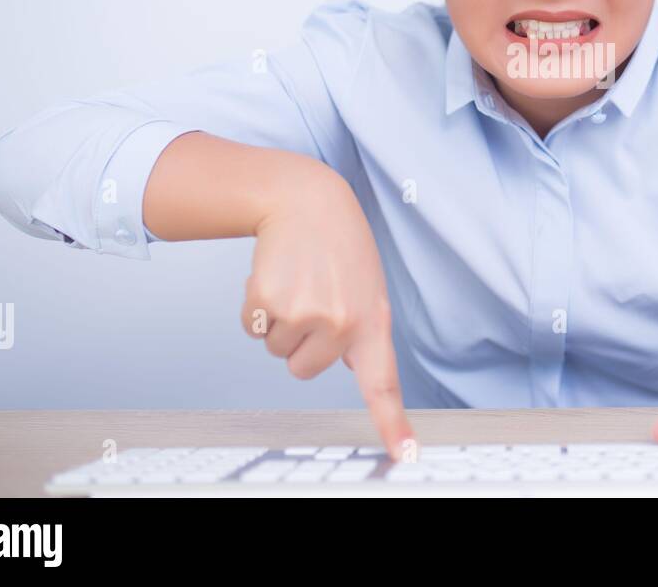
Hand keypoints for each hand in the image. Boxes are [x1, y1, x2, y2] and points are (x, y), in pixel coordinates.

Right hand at [240, 167, 415, 459]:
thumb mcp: (368, 289)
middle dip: (300, 339)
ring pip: (275, 349)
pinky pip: (252, 328)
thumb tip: (352, 367)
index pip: (383, 384)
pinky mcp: (269, 302)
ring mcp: (305, 314)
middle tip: (313, 295)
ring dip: (278, 319)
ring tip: (298, 280)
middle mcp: (341, 325)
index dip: (393, 424)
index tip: (405, 456)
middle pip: (302, 369)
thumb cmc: (339, 246)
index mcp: (372, 323)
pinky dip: (255, 306)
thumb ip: (363, 332)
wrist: (306, 200)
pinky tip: (276, 274)